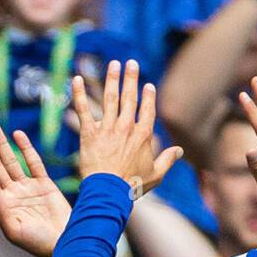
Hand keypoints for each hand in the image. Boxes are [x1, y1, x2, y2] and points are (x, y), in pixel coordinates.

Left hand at [0, 121, 72, 256]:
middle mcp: (12, 193)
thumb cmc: (37, 243)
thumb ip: (1, 211)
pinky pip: (33, 162)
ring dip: (2, 143)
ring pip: (12, 160)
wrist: (63, 244)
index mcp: (2, 204)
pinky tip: (17, 134)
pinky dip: (26, 147)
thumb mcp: (15, 230)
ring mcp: (28, 187)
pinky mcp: (44, 184)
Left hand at [73, 59, 181, 196]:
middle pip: (129, 98)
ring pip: (110, 98)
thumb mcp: (155, 175)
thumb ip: (167, 160)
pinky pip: (83, 109)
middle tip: (130, 63)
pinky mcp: (89, 133)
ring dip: (112, 79)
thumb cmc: (132, 186)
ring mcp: (107, 128)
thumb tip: (179, 151)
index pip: (147, 110)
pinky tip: (76, 78)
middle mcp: (126, 127)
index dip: (148, 96)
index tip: (148, 85)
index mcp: (143, 136)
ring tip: (113, 64)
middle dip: (130, 78)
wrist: (109, 192)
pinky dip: (79, 93)